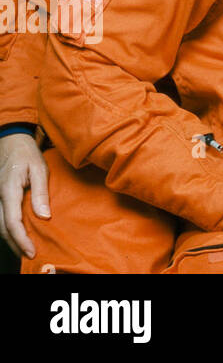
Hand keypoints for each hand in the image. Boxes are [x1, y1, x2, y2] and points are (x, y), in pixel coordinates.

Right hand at [0, 134, 49, 259]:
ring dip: (12, 239)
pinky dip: (10, 230)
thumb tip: (44, 216)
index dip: (21, 239)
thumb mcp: (40, 168)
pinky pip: (3, 218)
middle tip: (31, 255)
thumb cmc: (28, 154)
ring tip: (27, 249)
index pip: (12, 222)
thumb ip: (41, 192)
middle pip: (3, 228)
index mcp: (9, 190)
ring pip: (1, 225)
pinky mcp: (0, 199)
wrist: (12, 143)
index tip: (32, 251)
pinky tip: (21, 235)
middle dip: (16, 244)